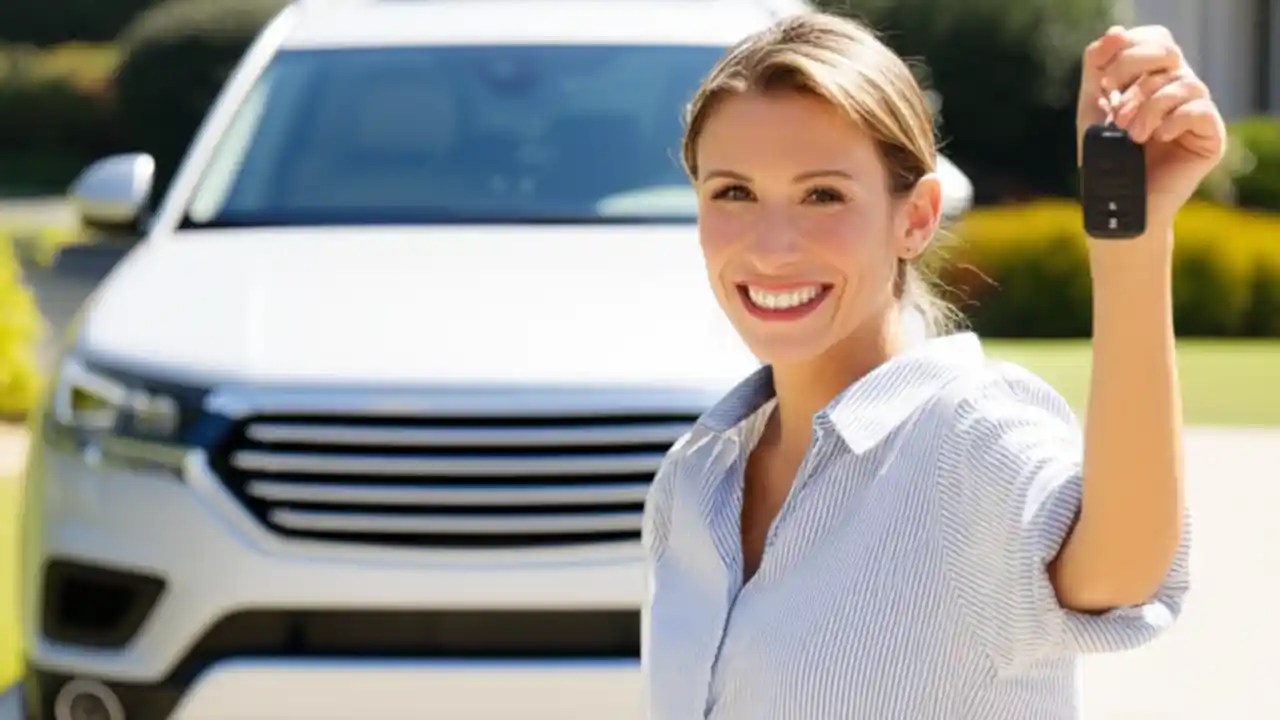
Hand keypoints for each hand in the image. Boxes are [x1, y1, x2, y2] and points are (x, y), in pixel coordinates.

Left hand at [1076, 25, 1227, 233]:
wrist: (1116, 203)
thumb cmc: (1105, 157)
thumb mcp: (1092, 106)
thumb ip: (1097, 67)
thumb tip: (1116, 32)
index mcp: (1154, 78)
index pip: (1154, 40)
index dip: (1129, 51)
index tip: (1104, 80)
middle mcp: (1179, 90)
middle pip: (1168, 53)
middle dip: (1134, 76)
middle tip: (1115, 110)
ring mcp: (1197, 112)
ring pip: (1184, 83)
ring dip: (1149, 106)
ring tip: (1131, 134)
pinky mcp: (1210, 137)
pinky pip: (1200, 110)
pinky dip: (1174, 119)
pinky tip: (1158, 136)